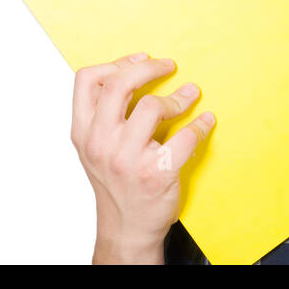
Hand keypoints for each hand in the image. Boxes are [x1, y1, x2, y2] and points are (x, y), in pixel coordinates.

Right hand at [71, 52, 215, 263]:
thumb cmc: (115, 184)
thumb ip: (102, 115)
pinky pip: (185, 136)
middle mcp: (101, 143)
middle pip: (120, 84)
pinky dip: (200, 125)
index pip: (88, 80)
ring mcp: (128, 159)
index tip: (140, 59)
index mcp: (83, 132)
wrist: (126, 229)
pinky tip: (205, 122)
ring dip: (179, 97)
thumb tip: (130, 72)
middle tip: (169, 66)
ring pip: (154, 106)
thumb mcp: (94, 148)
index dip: (117, 62)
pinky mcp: (156, 174)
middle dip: (149, 68)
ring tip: (190, 95)